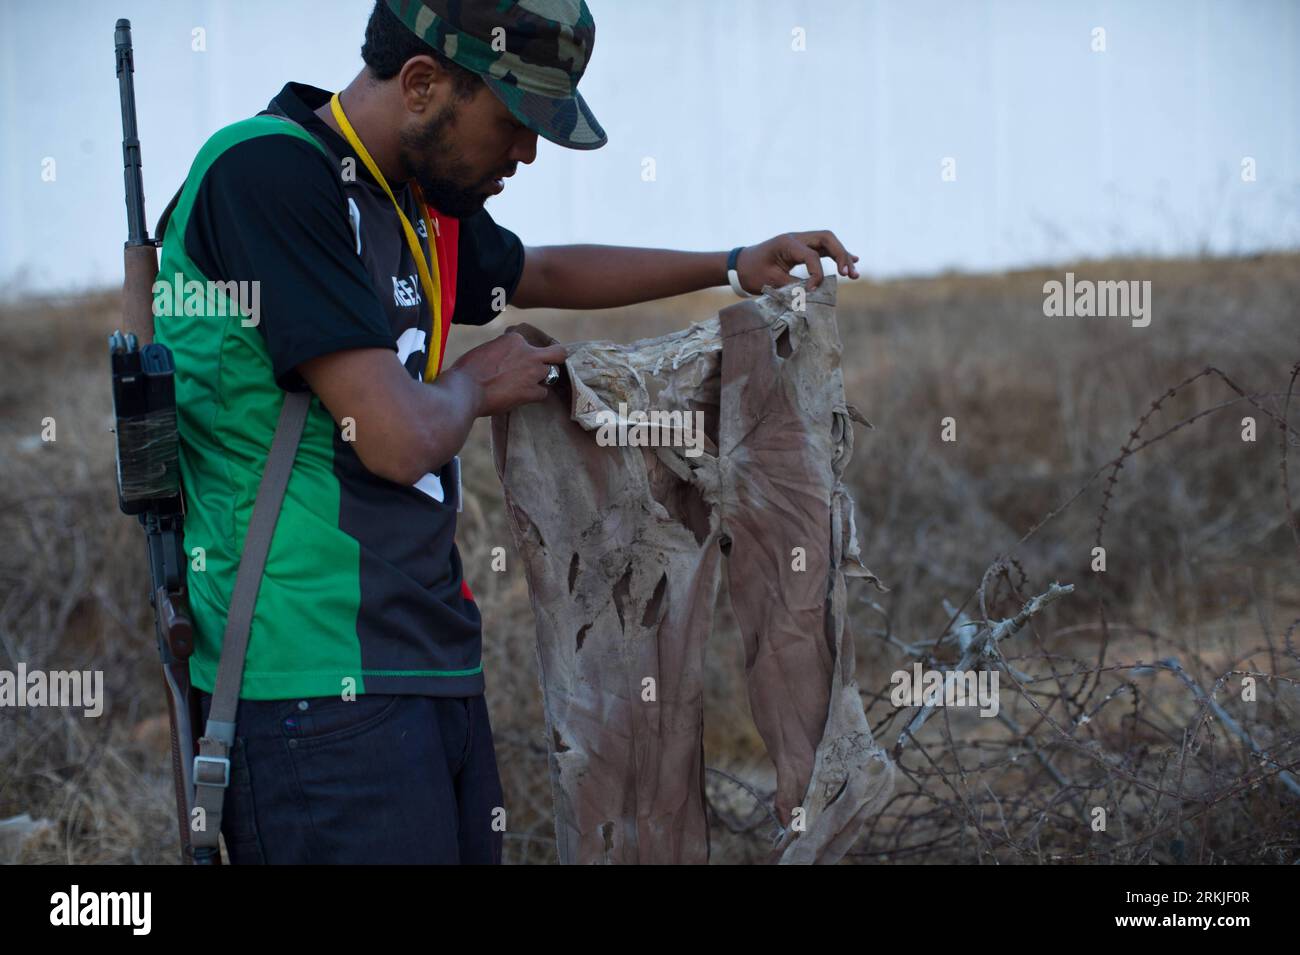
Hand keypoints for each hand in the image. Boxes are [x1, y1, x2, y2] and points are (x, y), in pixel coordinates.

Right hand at [449, 329, 568, 417]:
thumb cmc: (467, 370)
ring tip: (527, 386)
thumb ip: (500, 351)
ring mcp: (533, 372)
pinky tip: (523, 398)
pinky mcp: (532, 391)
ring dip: (542, 379)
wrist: (465, 389)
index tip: (513, 362)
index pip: (527, 344)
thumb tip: (503, 359)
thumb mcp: (484, 350)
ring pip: (552, 374)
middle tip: (550, 365)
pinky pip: (543, 393)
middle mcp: (528, 352)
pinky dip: (535, 396)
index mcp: (514, 339)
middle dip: (555, 358)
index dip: (522, 354)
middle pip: (557, 353)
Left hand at [735, 230, 858, 292]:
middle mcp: (796, 238)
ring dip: (842, 256)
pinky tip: (852, 261)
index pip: (812, 256)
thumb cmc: (752, 273)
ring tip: (853, 274)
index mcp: (787, 243)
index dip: (816, 275)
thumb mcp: (771, 281)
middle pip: (827, 239)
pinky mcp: (801, 248)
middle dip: (841, 255)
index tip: (812, 290)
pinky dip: (836, 255)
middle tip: (849, 274)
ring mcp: (800, 241)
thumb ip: (794, 285)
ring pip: (828, 242)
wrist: (739, 265)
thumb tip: (815, 293)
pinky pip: (823, 248)